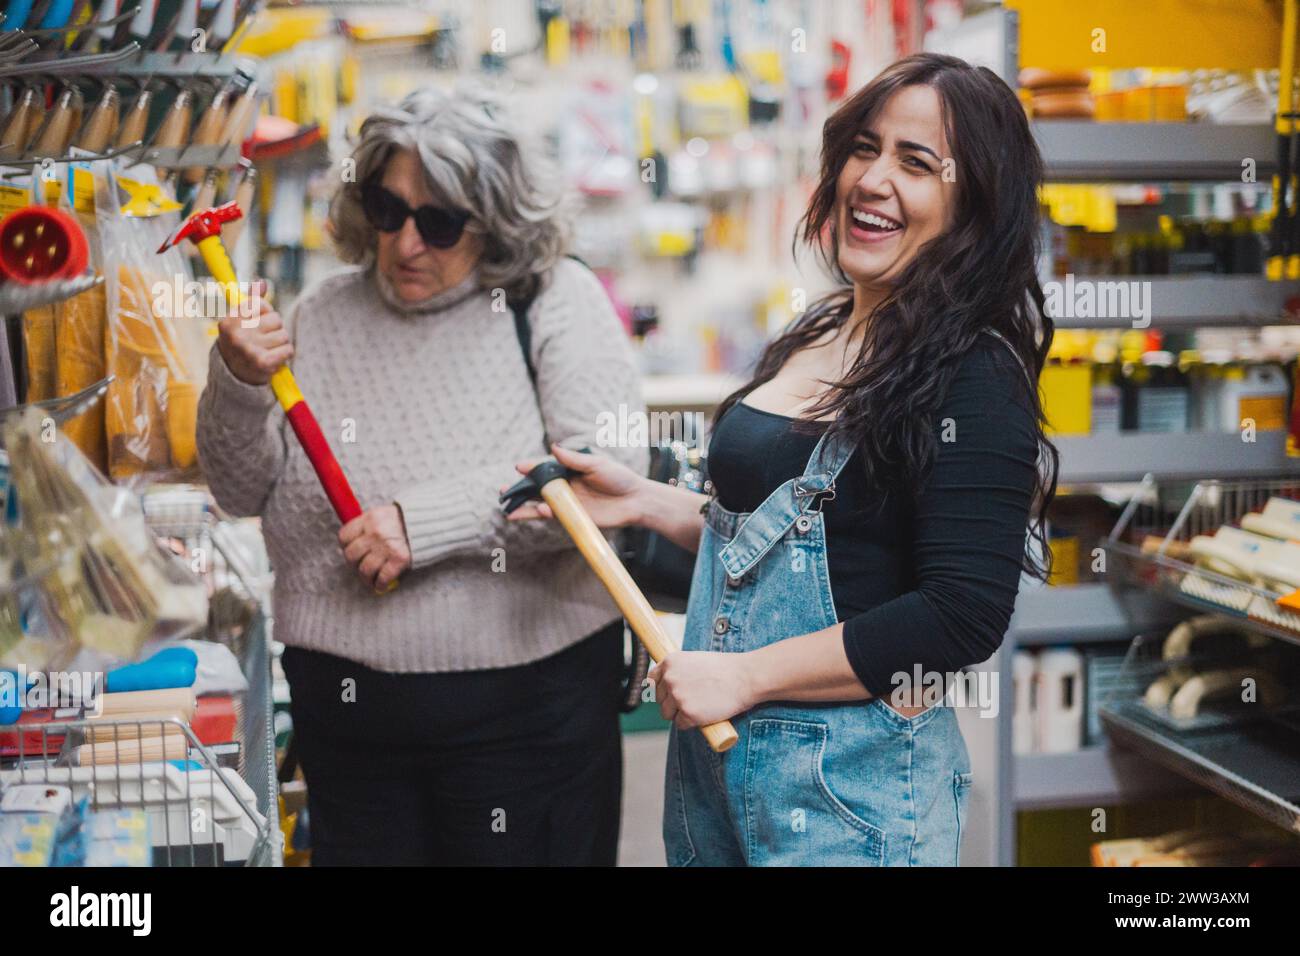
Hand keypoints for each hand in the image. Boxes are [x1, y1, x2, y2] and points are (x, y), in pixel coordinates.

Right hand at [216, 278, 291, 385]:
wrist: (237, 377)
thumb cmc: (241, 344)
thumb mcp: (240, 321)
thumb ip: (251, 301)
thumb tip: (261, 282)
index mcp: (228, 322)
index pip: (260, 304)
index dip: (264, 313)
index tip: (256, 323)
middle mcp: (236, 335)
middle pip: (276, 319)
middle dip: (274, 329)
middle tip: (263, 340)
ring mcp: (249, 349)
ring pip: (283, 335)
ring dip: (280, 343)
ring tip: (267, 350)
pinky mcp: (263, 363)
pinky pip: (288, 349)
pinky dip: (285, 354)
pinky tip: (274, 358)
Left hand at [339, 504, 411, 591]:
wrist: (432, 521)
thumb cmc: (407, 519)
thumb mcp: (384, 514)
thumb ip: (369, 526)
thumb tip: (354, 542)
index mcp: (370, 519)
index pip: (344, 536)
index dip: (346, 546)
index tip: (352, 551)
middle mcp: (375, 533)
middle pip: (351, 555)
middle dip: (354, 564)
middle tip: (360, 566)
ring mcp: (387, 547)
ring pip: (365, 570)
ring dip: (366, 578)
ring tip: (370, 580)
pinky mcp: (400, 559)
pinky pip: (382, 577)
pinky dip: (380, 585)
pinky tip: (381, 585)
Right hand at [505, 443, 645, 528]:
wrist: (636, 501)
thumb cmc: (618, 478)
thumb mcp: (596, 464)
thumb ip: (574, 459)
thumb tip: (553, 447)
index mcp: (569, 470)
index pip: (544, 468)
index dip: (530, 468)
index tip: (518, 467)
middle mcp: (565, 487)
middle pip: (537, 489)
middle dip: (520, 490)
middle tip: (503, 491)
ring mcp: (568, 503)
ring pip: (540, 505)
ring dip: (525, 508)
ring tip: (508, 510)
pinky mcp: (574, 518)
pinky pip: (555, 517)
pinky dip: (544, 515)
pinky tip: (539, 510)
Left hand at [651, 651, 756, 728]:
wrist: (746, 677)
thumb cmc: (726, 669)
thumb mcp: (696, 661)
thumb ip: (680, 671)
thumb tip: (668, 686)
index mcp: (670, 662)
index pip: (651, 680)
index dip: (660, 689)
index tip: (668, 694)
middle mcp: (669, 678)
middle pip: (659, 699)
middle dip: (672, 703)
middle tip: (693, 701)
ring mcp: (677, 697)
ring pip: (667, 714)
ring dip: (680, 714)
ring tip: (700, 707)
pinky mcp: (687, 714)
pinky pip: (681, 725)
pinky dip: (691, 724)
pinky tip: (705, 715)